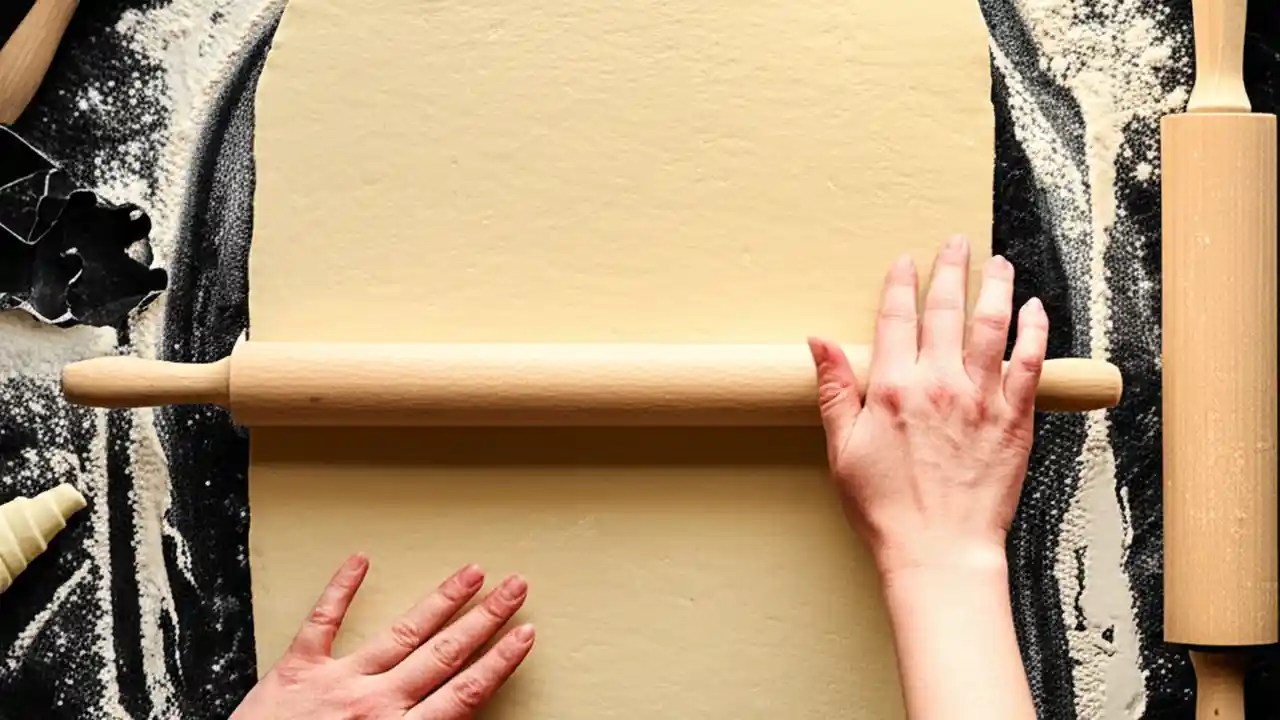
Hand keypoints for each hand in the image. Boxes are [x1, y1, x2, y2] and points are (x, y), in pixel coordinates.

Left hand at [233, 555, 534, 719]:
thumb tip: (455, 719)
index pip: (464, 692)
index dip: (499, 661)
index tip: (525, 634)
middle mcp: (375, 705)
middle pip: (444, 654)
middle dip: (485, 618)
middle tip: (515, 587)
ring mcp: (337, 683)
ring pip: (401, 633)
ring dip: (441, 600)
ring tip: (472, 572)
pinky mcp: (296, 671)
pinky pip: (323, 621)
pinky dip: (341, 588)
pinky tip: (361, 559)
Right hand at [808, 236, 1047, 578]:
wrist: (938, 550)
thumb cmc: (884, 507)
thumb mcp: (841, 449)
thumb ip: (833, 389)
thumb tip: (818, 340)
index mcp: (892, 388)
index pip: (895, 318)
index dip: (899, 284)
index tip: (903, 262)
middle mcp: (938, 383)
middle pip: (945, 309)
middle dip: (949, 269)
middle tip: (956, 243)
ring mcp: (981, 397)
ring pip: (992, 323)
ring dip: (995, 286)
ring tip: (997, 262)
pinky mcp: (1015, 418)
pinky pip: (1031, 360)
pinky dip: (1034, 328)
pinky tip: (1033, 308)